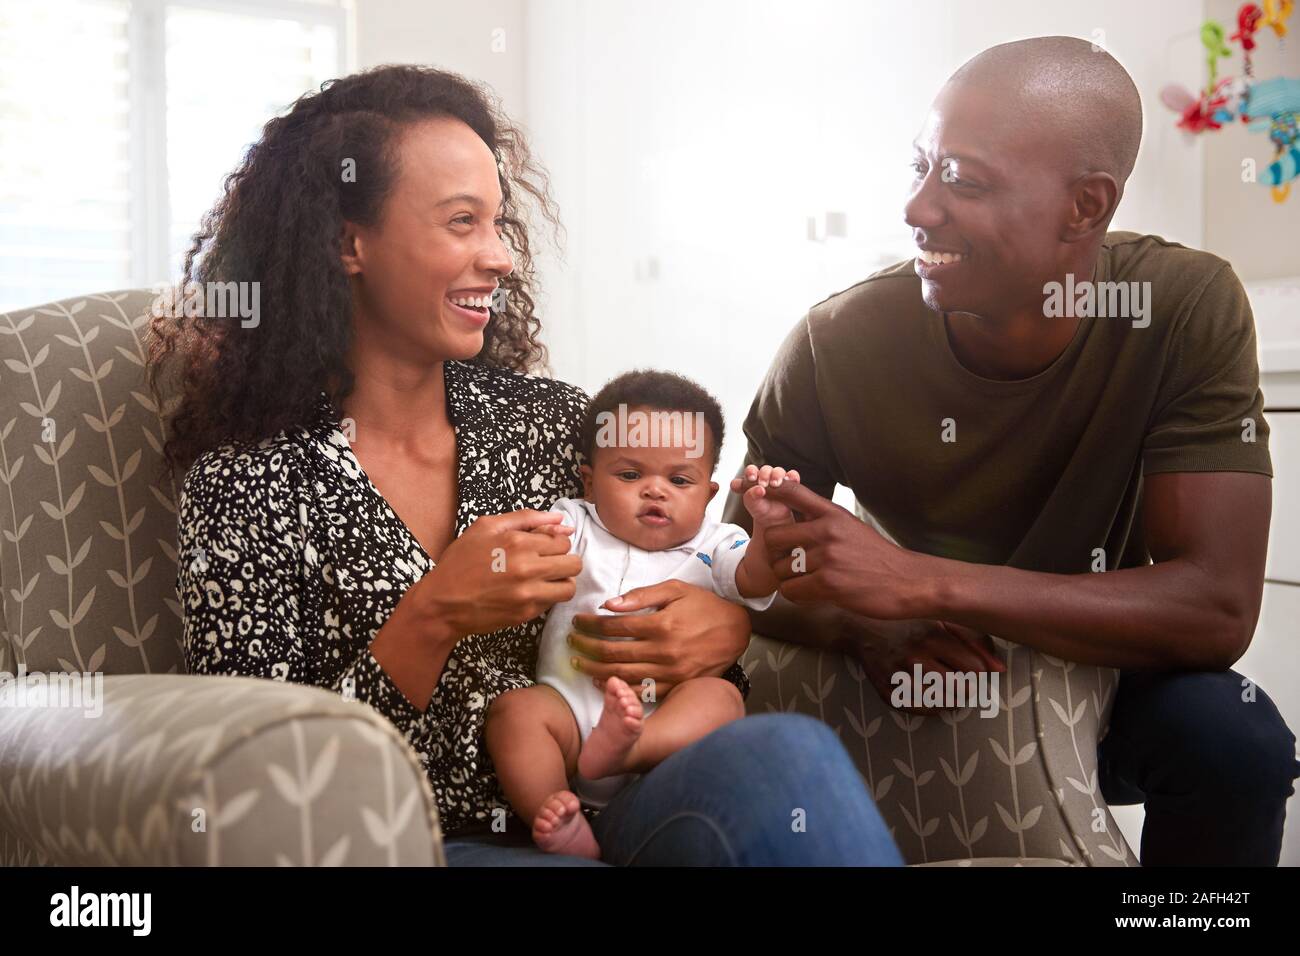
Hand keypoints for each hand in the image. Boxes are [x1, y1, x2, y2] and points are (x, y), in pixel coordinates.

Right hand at [416, 509, 579, 638]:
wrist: (442, 603)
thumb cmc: (461, 562)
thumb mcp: (486, 527)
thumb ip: (526, 518)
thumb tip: (560, 520)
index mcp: (519, 542)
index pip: (563, 541)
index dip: (555, 544)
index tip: (543, 548)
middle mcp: (528, 568)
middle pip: (574, 563)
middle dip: (564, 561)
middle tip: (547, 564)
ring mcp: (528, 593)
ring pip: (569, 587)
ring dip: (561, 582)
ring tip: (544, 580)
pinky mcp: (526, 613)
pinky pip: (553, 603)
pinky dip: (546, 597)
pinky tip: (529, 592)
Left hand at [569, 580, 749, 695]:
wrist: (736, 630)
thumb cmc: (704, 606)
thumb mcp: (676, 589)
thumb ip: (642, 595)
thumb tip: (609, 604)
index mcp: (661, 624)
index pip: (614, 626)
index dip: (590, 625)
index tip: (577, 622)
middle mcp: (663, 651)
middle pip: (612, 653)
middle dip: (586, 647)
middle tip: (571, 642)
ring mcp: (669, 672)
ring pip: (622, 675)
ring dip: (595, 670)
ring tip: (578, 664)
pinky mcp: (676, 685)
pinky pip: (641, 691)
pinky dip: (619, 688)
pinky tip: (603, 683)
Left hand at [730, 464, 800, 528]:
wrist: (774, 520)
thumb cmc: (761, 510)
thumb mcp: (753, 506)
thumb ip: (751, 497)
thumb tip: (758, 489)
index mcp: (753, 480)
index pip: (750, 471)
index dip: (750, 472)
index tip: (751, 478)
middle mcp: (766, 477)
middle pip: (765, 469)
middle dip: (764, 474)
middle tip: (763, 484)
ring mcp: (778, 479)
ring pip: (778, 471)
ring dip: (777, 475)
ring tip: (775, 484)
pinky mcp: (790, 483)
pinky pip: (792, 476)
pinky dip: (792, 476)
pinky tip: (790, 480)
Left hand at [760, 481, 924, 619]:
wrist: (907, 582)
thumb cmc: (876, 556)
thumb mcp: (850, 527)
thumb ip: (821, 520)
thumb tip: (791, 514)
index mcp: (832, 514)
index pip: (792, 491)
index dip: (769, 489)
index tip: (754, 490)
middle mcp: (827, 531)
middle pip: (772, 537)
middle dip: (776, 555)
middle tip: (789, 564)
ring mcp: (827, 557)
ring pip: (780, 569)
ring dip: (788, 580)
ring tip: (807, 581)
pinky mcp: (829, 583)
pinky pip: (791, 591)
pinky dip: (797, 596)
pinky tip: (812, 594)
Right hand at [853, 619, 1004, 712]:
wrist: (860, 626)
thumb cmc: (909, 623)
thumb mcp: (942, 621)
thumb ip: (974, 639)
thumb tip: (1000, 670)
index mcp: (932, 635)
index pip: (974, 668)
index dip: (980, 672)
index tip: (975, 669)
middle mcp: (915, 656)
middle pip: (960, 688)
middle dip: (968, 689)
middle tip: (964, 683)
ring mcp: (898, 675)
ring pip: (941, 702)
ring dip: (952, 700)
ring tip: (951, 690)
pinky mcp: (886, 690)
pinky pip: (919, 709)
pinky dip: (932, 708)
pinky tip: (933, 697)